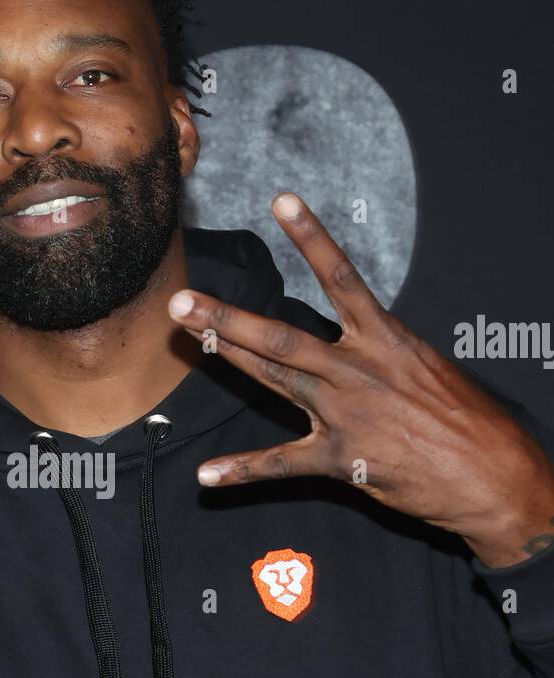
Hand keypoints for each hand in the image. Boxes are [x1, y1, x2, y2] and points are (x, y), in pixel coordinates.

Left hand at [168, 193, 553, 568]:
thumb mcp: (429, 369)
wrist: (494, 476)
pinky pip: (282, 464)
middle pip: (282, 336)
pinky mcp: (342, 460)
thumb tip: (358, 341)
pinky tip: (208, 475)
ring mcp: (346, 415)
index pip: (342, 279)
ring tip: (188, 338)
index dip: (312, 238)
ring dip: (227, 358)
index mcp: (386, 342)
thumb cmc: (469, 422)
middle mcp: (359, 371)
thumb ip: (383, 354)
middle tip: (184, 300)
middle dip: (229, 317)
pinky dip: (243, 470)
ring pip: (274, 380)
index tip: (282, 201)